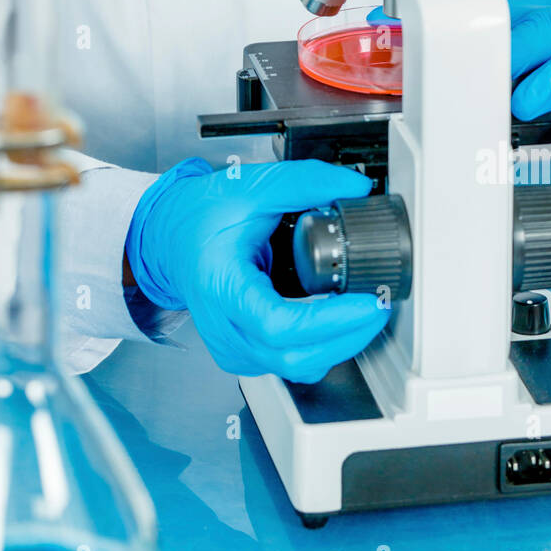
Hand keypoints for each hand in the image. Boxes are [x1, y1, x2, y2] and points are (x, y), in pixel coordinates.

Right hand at [125, 157, 388, 381]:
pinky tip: (338, 320)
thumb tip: (355, 186)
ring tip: (364, 311)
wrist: (170, 237)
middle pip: (294, 357)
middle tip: (380, 304)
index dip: (331, 321)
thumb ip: (305, 182)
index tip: (367, 303)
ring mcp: (233, 347)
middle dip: (349, 336)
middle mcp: (224, 326)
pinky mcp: (244, 354)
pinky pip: (290, 365)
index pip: (277, 324)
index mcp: (221, 285)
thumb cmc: (200, 216)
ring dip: (339, 344)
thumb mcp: (251, 187)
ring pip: (296, 367)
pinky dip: (322, 347)